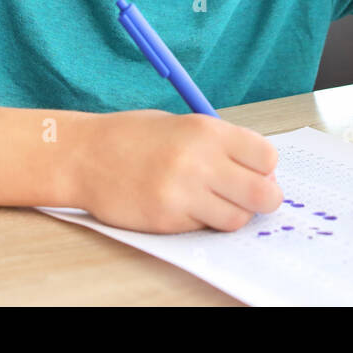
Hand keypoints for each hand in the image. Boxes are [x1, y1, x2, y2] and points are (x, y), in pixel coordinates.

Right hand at [67, 110, 283, 232]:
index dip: (265, 168)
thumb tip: (262, 172)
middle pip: (264, 194)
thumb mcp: (184, 125)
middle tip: (252, 196)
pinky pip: (204, 228)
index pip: (267, 157)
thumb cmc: (135, 137)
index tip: (255, 170)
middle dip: (265, 198)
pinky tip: (185, 205)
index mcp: (207, 131)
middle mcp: (199, 162)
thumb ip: (222, 145)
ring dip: (233, 213)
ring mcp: (182, 194)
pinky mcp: (167, 219)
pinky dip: (203, 221)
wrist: (84, 155)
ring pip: (237, 218)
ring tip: (214, 200)